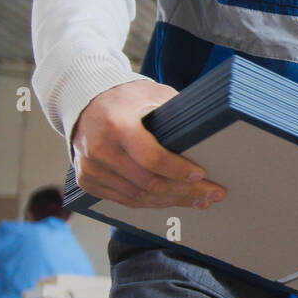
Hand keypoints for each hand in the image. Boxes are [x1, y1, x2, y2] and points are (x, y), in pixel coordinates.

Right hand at [71, 79, 225, 209]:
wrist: (86, 103)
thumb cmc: (125, 99)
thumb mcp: (152, 94)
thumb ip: (175, 112)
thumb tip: (208, 133)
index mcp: (117, 125)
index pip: (152, 158)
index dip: (179, 171)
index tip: (201, 175)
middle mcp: (100, 150)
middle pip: (148, 183)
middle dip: (185, 191)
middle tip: (212, 194)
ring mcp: (91, 169)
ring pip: (139, 197)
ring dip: (173, 201)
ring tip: (199, 201)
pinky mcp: (87, 181)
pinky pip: (126, 200)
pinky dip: (152, 203)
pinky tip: (173, 201)